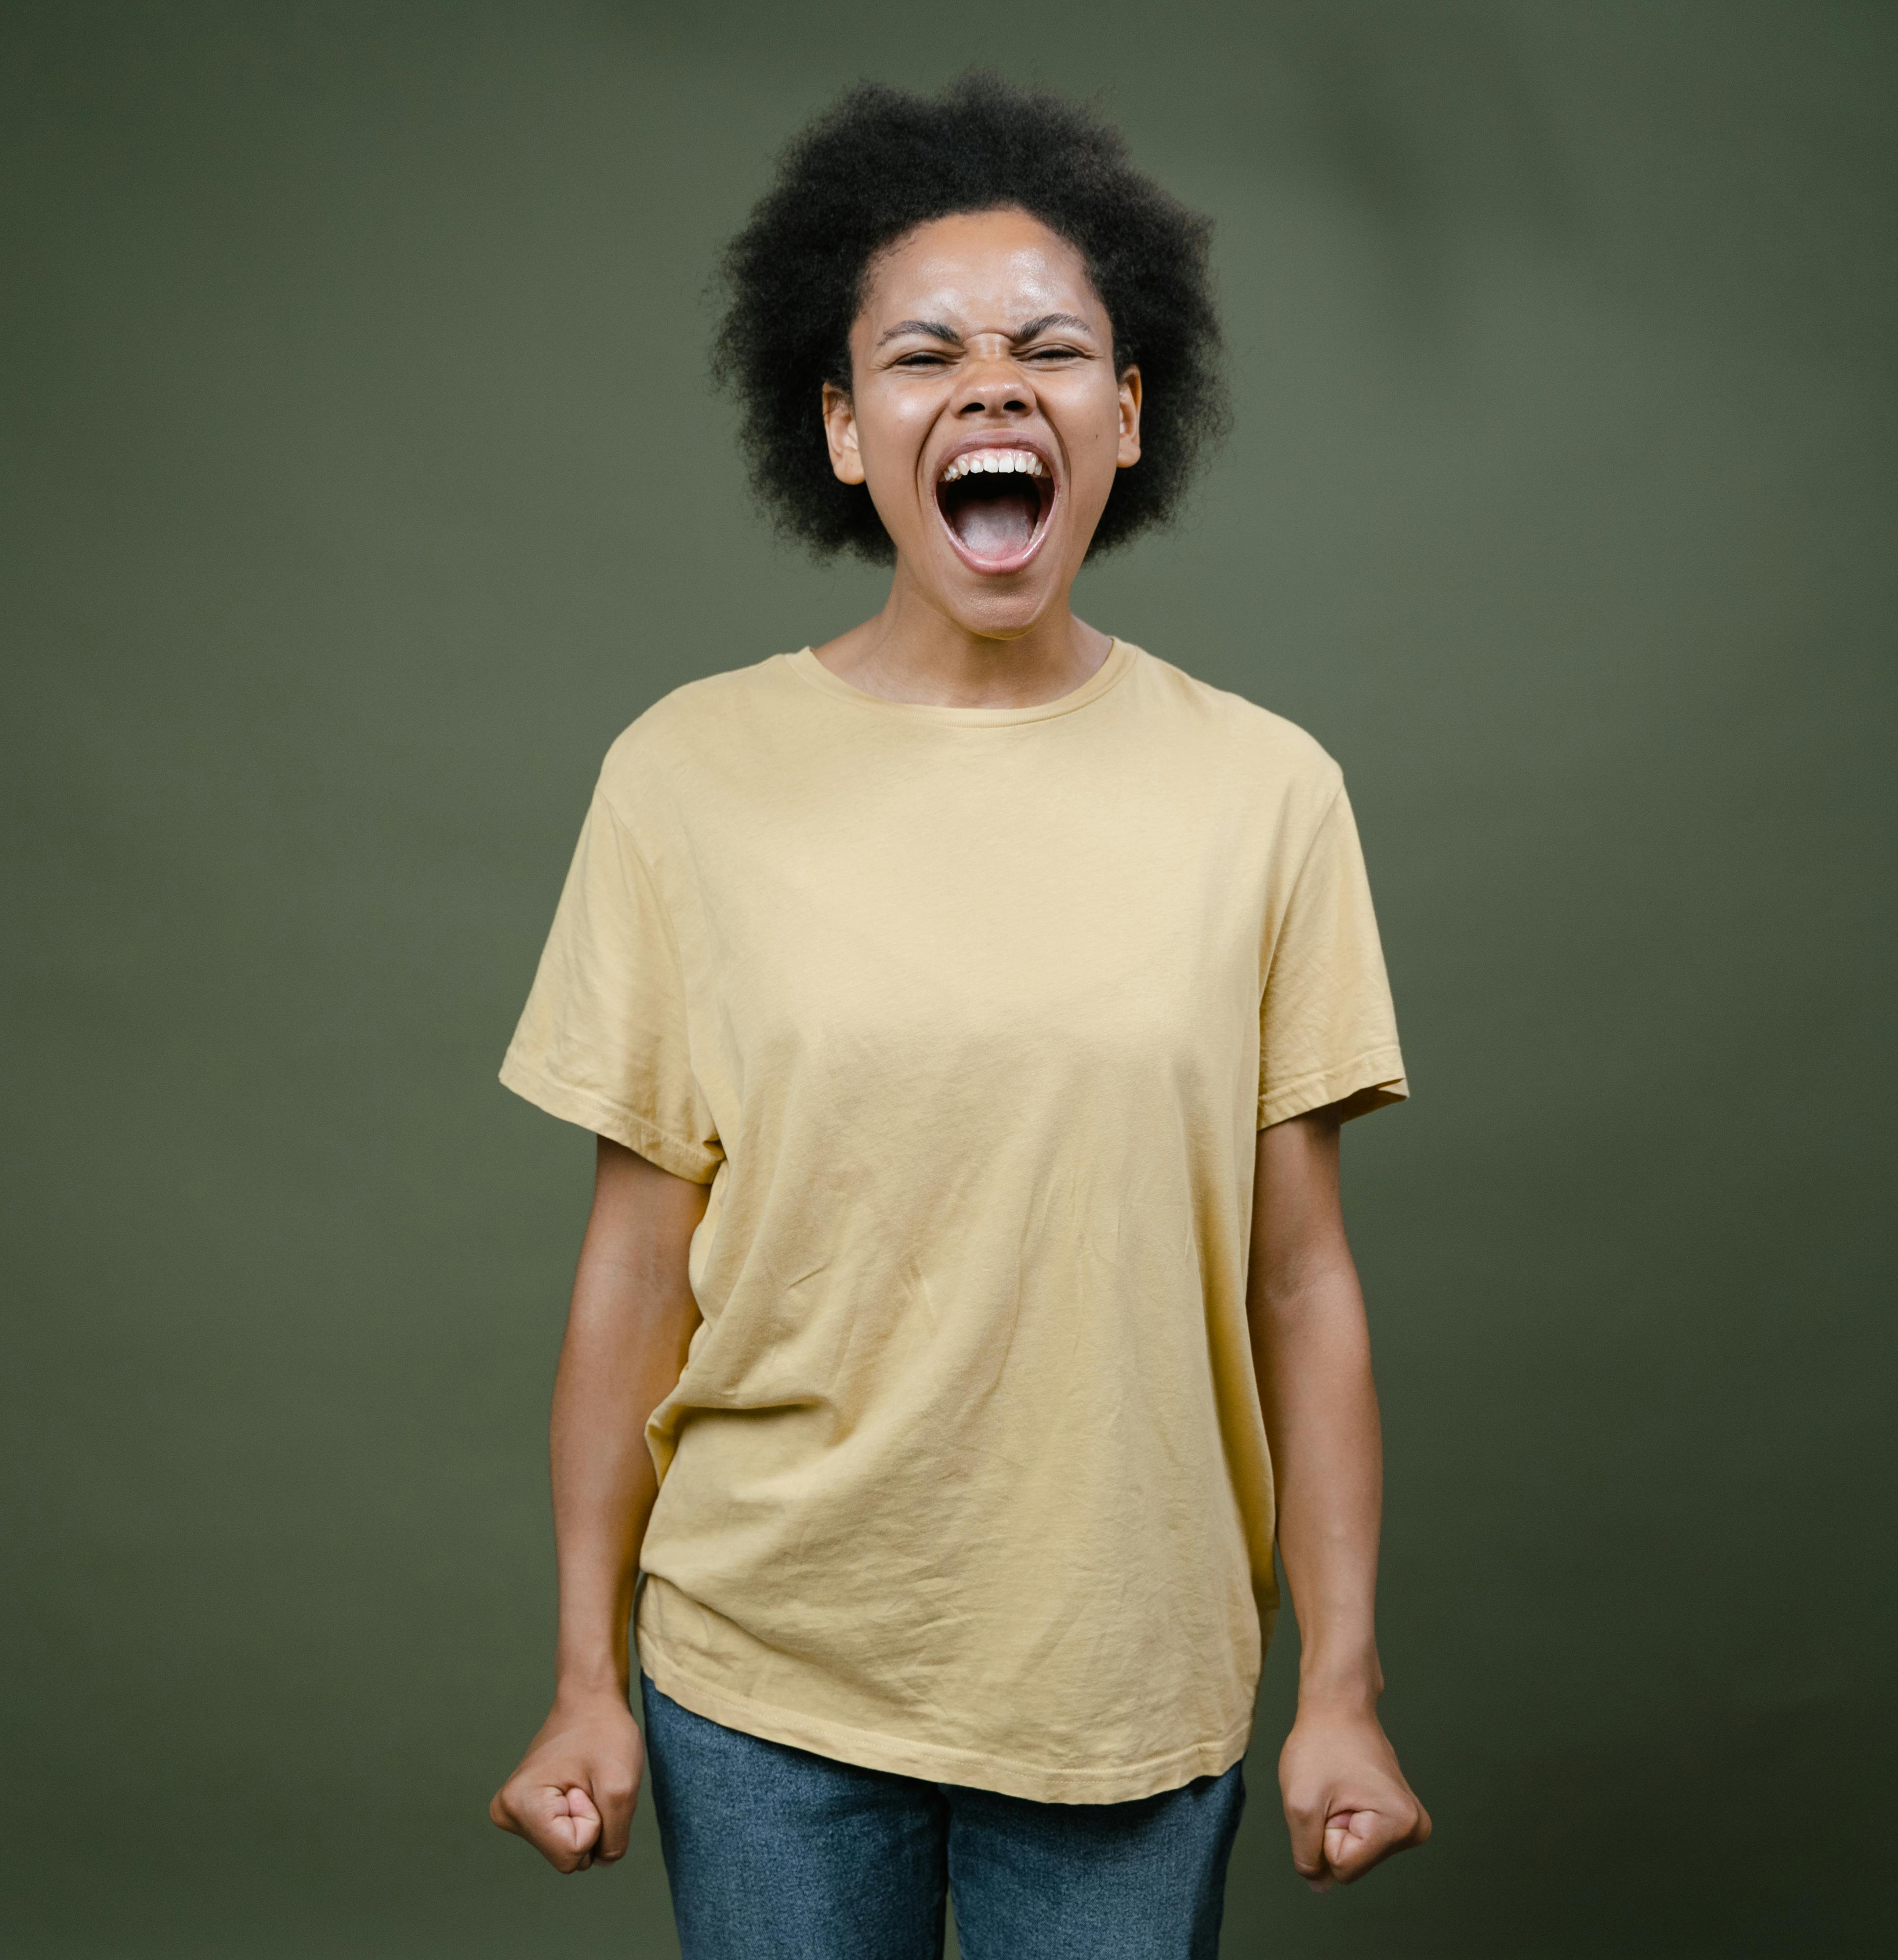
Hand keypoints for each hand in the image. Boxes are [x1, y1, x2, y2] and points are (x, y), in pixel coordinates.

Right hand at [489, 1686, 644, 1873]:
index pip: (573, 1854)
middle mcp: (507, 1813)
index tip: (588, 1784)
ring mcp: (515, 1813)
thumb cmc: (605, 1734)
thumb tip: (599, 1861)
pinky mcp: (528, 1812)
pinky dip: (584, 1816)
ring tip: (584, 1781)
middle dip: (592, 1823)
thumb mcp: (622, 1788)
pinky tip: (578, 1786)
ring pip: (570, 1848)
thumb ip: (613, 1840)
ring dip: (589, 1819)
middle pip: (569, 1856)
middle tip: (588, 1782)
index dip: (594, 1822)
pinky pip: (568, 1837)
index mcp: (520, 1805)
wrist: (591, 1701)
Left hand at [1279, 1699, 1429, 1890]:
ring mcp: (1409, 1824)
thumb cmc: (1320, 1746)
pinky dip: (1343, 1818)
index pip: (1342, 1868)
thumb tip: (1320, 1887)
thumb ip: (1307, 1856)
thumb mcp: (1300, 1804)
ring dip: (1336, 1823)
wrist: (1337, 1706)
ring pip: (1354, 1852)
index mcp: (1399, 1825)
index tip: (1330, 1796)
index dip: (1324, 1833)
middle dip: (1331, 1830)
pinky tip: (1347, 1789)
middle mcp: (1414, 1829)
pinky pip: (1358, 1839)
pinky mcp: (1398, 1818)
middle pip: (1352, 1863)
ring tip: (1339, 1787)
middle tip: (1333, 1790)